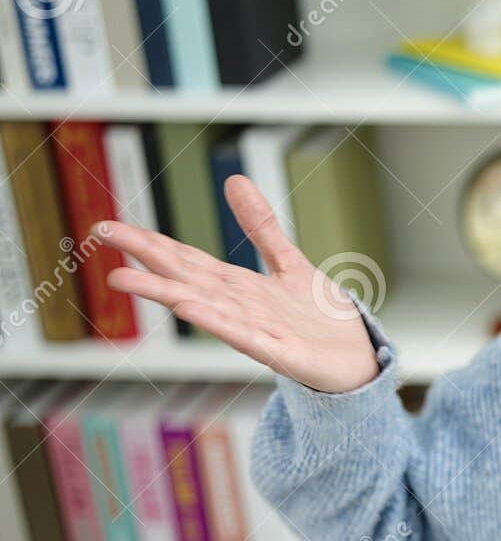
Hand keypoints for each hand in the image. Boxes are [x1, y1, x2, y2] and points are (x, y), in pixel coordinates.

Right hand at [97, 175, 380, 393]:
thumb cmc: (319, 318)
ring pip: (206, 309)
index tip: (108, 226)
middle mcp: (239, 309)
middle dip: (145, 261)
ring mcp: (258, 332)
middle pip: (186, 279)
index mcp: (237, 288)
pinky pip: (248, 338)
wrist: (357, 360)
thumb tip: (234, 180)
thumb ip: (262, 227)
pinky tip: (192, 310)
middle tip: (102, 238)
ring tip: (125, 278)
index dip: (149, 243)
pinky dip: (221, 325)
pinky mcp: (284, 355)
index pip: (186, 260)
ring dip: (167, 293)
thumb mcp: (289, 262)